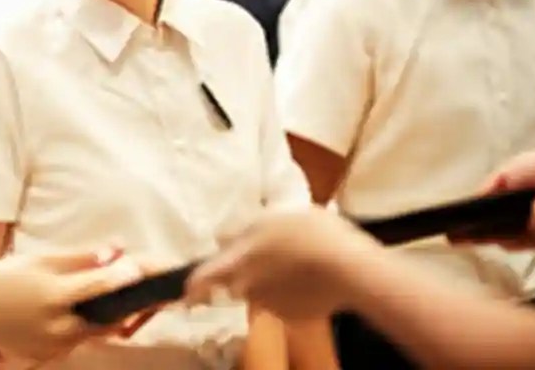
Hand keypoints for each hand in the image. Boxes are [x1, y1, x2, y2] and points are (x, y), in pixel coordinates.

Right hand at [0, 247, 145, 362]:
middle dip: (118, 310)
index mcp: (54, 296)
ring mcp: (49, 346)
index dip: (121, 277)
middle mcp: (54, 326)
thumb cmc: (6, 276)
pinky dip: (74, 333)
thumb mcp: (41, 260)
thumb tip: (115, 251)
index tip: (138, 269)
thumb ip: (80, 258)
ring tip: (101, 305)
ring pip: (88, 336)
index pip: (98, 286)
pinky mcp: (42, 357)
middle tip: (130, 297)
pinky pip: (69, 345)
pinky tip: (69, 318)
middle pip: (103, 322)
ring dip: (96, 322)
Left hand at [184, 207, 380, 320]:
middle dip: (245, 273)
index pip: (203, 278)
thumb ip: (244, 231)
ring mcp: (272, 305)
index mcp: (239, 261)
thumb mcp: (272, 218)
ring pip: (262, 292)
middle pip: (236, 282)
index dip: (191, 287)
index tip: (184, 294)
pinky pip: (286, 303)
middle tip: (270, 256)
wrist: (350, 268)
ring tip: (298, 262)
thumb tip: (224, 239)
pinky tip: (311, 278)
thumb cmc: (310, 233)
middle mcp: (248, 288)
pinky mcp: (294, 316)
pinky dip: (292, 294)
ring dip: (271, 281)